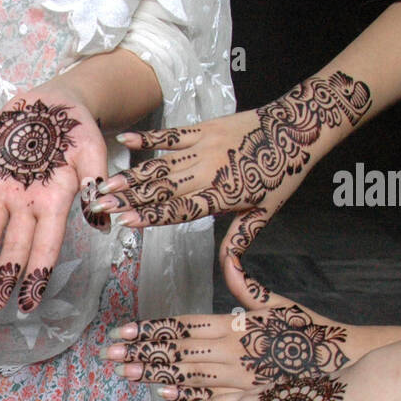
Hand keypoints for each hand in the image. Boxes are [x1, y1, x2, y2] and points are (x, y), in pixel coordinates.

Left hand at [0, 86, 106, 312]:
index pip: (46, 247)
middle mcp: (27, 203)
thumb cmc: (77, 127)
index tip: (29, 304)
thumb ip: (95, 183)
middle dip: (4, 278)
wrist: (54, 100)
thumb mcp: (92, 151)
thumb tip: (103, 220)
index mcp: (54, 202)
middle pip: (14, 248)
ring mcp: (3, 189)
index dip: (37, 276)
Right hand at [84, 71, 371, 305]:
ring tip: (106, 183)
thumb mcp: (265, 213)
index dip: (152, 216)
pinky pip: (171, 134)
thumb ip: (239, 241)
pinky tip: (126, 141)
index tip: (127, 222)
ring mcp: (203, 148)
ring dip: (131, 175)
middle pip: (162, 189)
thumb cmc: (282, 173)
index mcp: (222, 196)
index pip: (180, 210)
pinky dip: (148, 137)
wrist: (298, 126)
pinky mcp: (204, 128)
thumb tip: (229, 274)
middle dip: (129, 198)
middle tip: (101, 205)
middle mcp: (208, 172)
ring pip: (161, 165)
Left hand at [101, 302, 395, 391]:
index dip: (152, 328)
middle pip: (179, 350)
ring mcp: (241, 379)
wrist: (354, 365)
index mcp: (238, 325)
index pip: (185, 324)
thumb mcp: (281, 304)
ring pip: (189, 377)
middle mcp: (235, 351)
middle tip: (109, 356)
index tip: (123, 331)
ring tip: (124, 375)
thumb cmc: (315, 334)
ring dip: (155, 377)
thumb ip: (249, 286)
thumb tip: (232, 253)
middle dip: (142, 354)